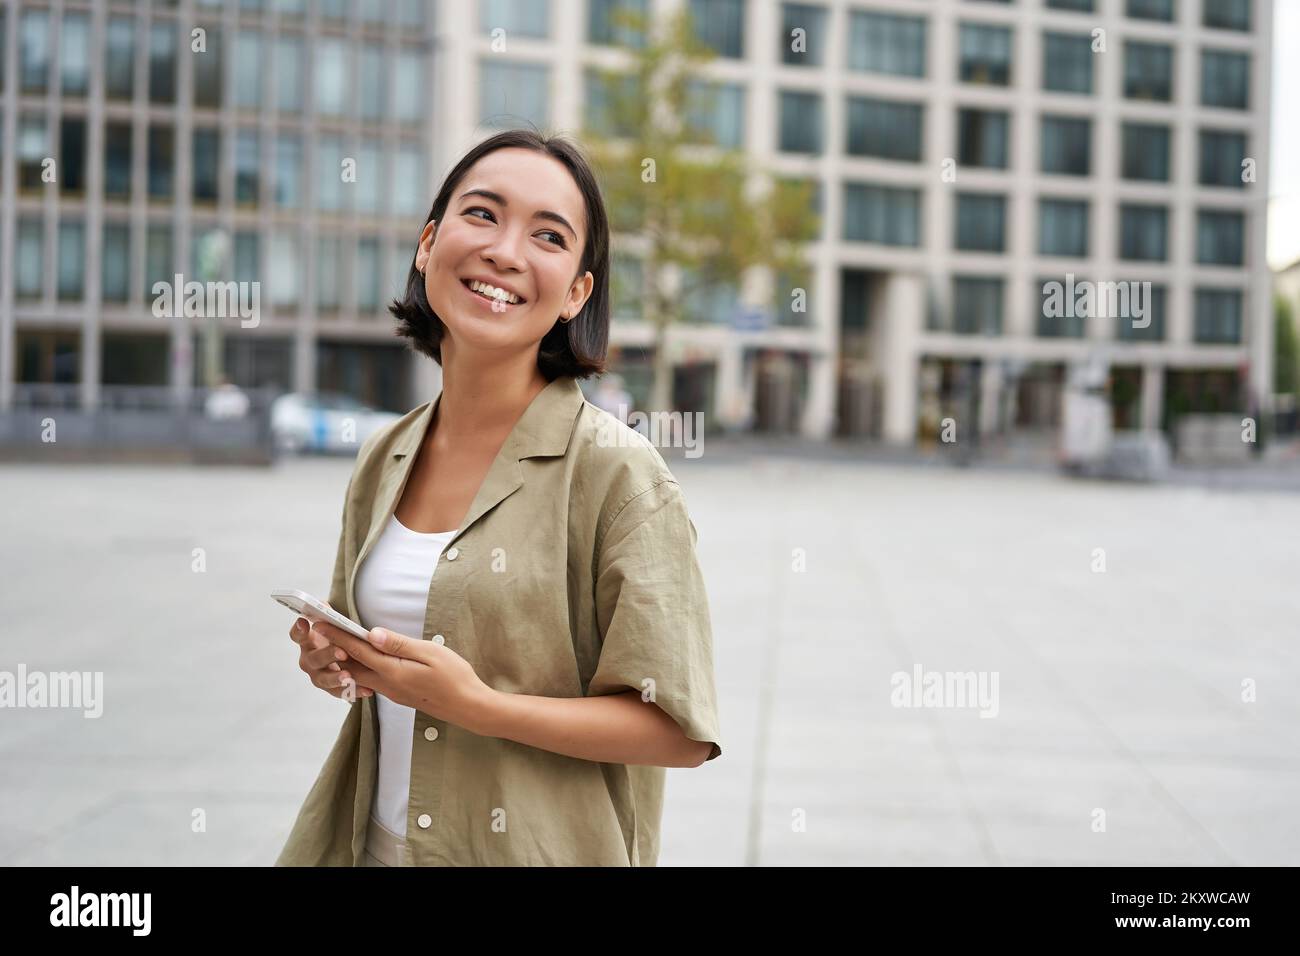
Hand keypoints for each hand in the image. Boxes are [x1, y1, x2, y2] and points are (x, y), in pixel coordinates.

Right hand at [287, 601, 372, 701]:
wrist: (353, 659)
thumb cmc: (342, 637)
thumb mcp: (338, 626)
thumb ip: (330, 616)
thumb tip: (324, 605)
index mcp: (309, 641)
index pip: (298, 636)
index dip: (299, 630)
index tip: (305, 622)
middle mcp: (309, 660)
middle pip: (313, 658)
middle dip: (327, 655)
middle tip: (342, 652)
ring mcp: (319, 676)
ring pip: (323, 679)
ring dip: (335, 678)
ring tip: (348, 676)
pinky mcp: (332, 689)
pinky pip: (340, 692)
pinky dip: (353, 691)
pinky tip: (367, 690)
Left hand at [322, 625, 494, 731]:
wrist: (468, 707)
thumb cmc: (454, 677)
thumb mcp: (430, 653)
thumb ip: (399, 644)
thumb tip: (372, 634)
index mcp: (392, 671)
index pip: (358, 650)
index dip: (337, 635)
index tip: (320, 623)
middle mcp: (386, 684)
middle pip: (351, 665)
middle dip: (333, 648)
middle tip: (318, 632)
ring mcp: (391, 691)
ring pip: (359, 674)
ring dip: (345, 659)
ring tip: (333, 642)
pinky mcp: (398, 694)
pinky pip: (371, 680)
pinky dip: (360, 667)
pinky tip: (361, 660)